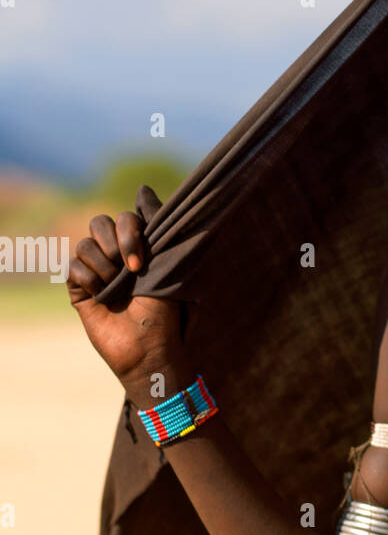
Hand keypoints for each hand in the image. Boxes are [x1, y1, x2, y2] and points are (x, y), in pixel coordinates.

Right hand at [66, 185, 183, 389]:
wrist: (148, 345)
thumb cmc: (164, 308)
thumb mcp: (167, 263)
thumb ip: (157, 226)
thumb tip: (142, 189)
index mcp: (139, 247)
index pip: (126, 217)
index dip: (131, 231)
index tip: (142, 259)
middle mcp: (116, 256)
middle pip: (99, 222)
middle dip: (115, 242)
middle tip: (130, 269)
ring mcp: (97, 272)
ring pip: (85, 245)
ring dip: (103, 265)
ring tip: (116, 288)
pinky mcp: (80, 290)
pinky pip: (73, 267)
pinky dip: (88, 279)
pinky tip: (101, 296)